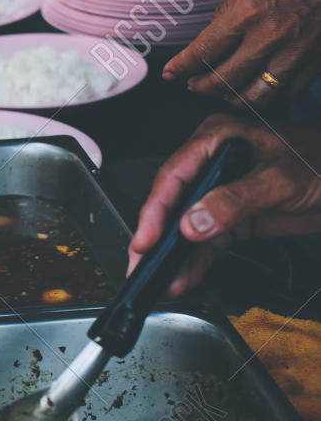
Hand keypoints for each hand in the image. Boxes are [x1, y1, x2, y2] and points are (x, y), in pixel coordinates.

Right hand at [128, 114, 320, 294]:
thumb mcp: (278, 179)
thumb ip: (234, 200)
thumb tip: (192, 224)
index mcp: (215, 139)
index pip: (174, 176)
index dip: (155, 210)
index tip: (146, 240)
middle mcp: (211, 163)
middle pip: (173, 203)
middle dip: (157, 237)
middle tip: (141, 265)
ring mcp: (220, 191)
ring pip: (187, 227)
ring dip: (176, 256)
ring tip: (165, 281)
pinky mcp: (232, 216)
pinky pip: (208, 240)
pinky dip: (197, 260)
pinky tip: (185, 277)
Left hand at [164, 0, 320, 106]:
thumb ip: (231, 9)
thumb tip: (212, 35)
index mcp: (248, 11)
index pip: (204, 51)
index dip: (182, 67)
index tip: (170, 73)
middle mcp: (270, 36)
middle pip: (225, 79)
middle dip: (202, 87)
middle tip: (193, 85)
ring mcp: (296, 51)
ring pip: (257, 95)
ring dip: (234, 99)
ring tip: (223, 93)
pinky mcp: (316, 60)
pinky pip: (287, 92)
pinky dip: (268, 99)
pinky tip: (256, 95)